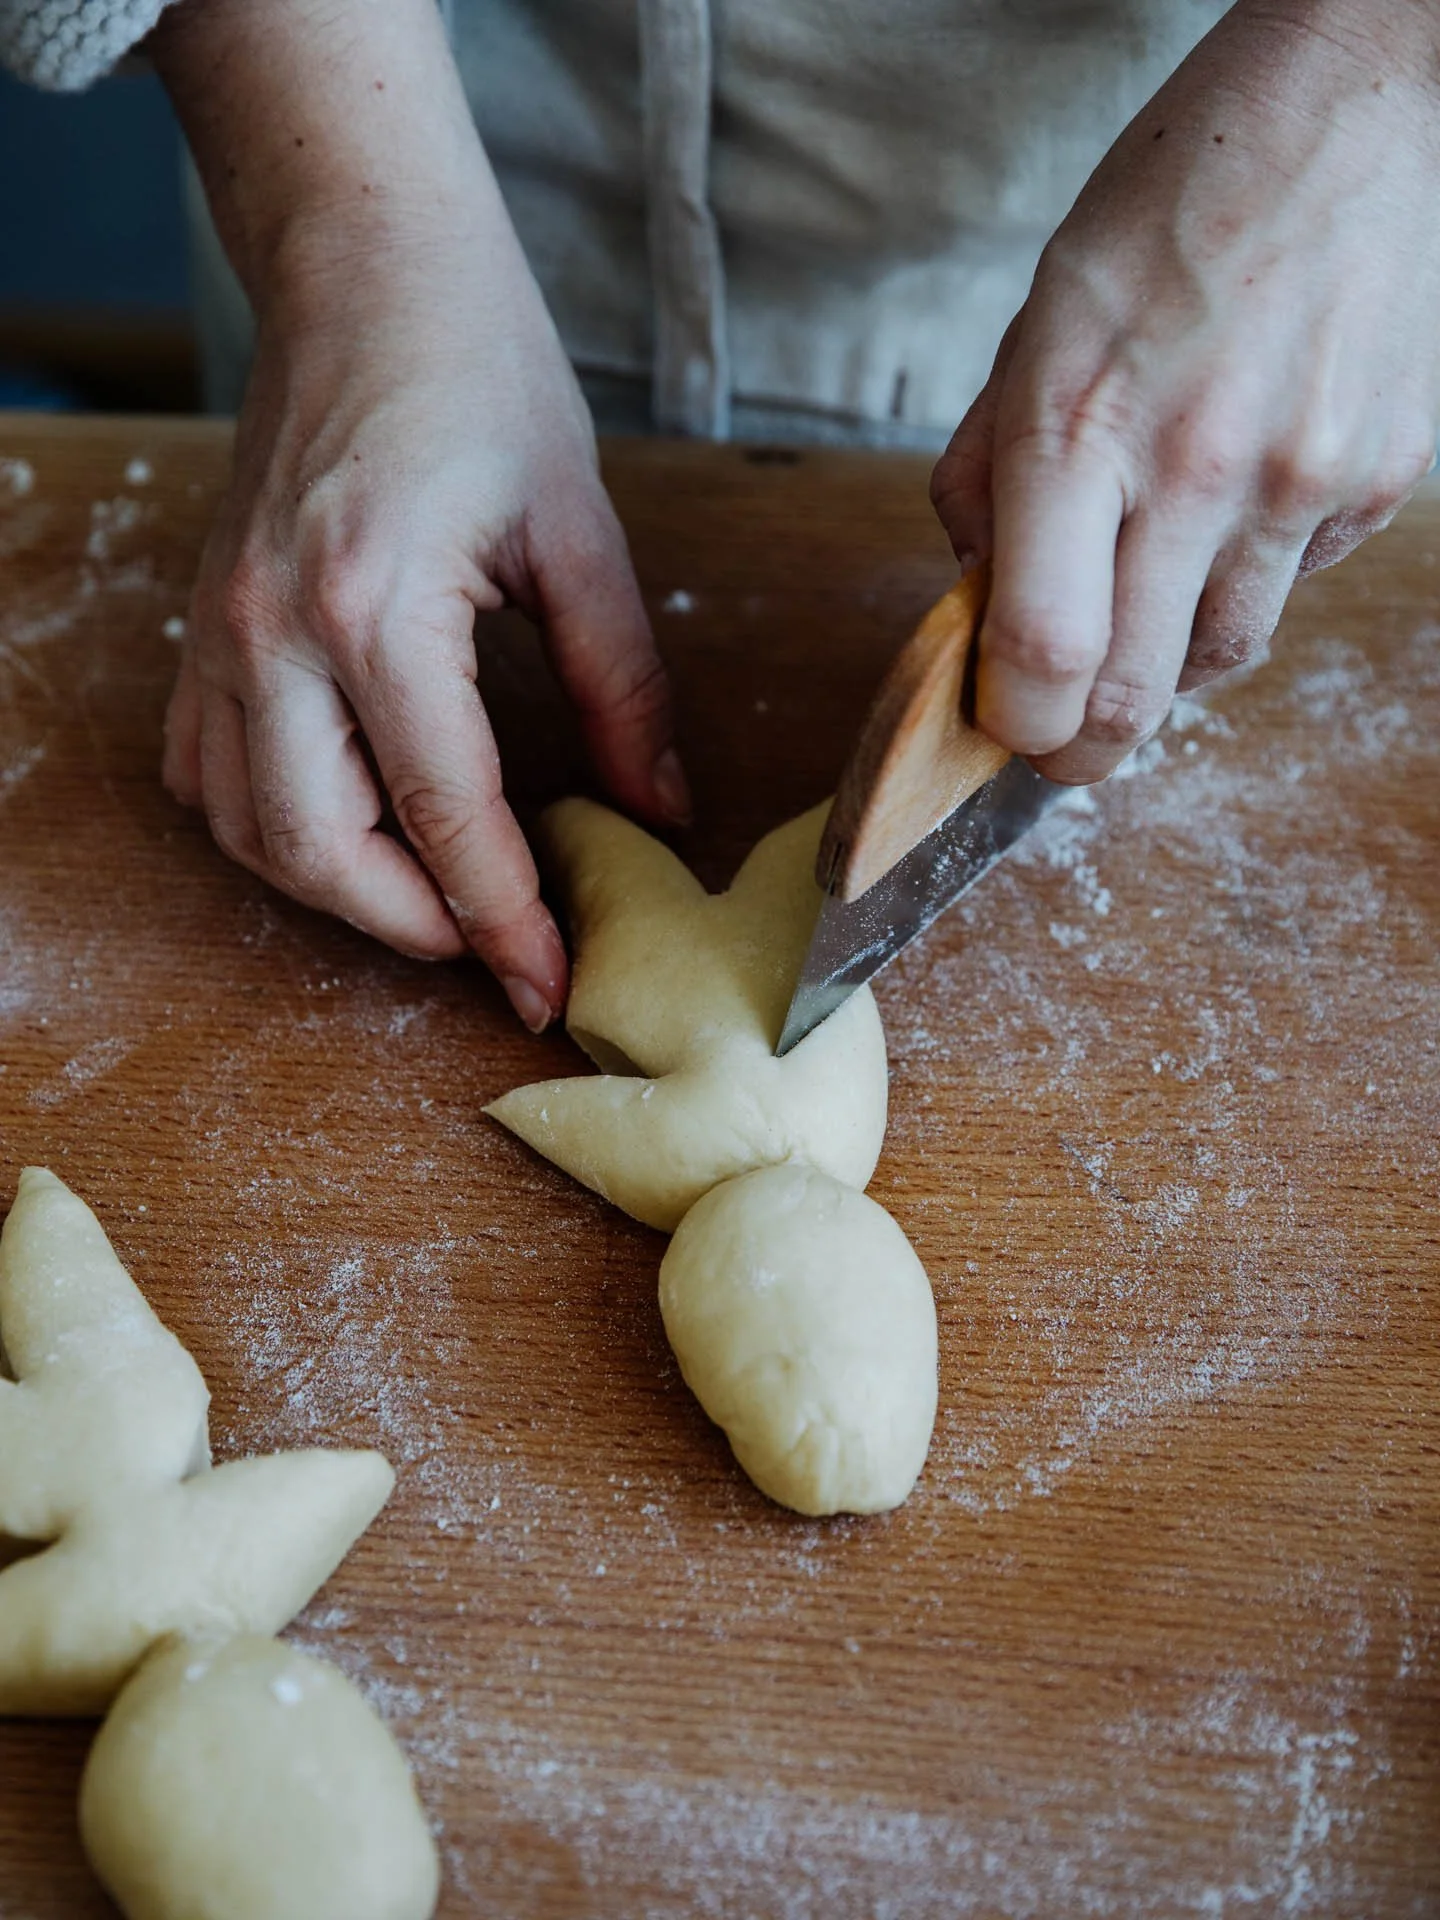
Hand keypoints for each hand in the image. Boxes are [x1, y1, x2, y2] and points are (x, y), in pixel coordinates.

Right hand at [152, 0, 686, 1029]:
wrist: (361, 267)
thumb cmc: (479, 372)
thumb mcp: (579, 533)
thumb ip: (622, 688)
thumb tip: (659, 811)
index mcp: (377, 604)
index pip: (444, 814)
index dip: (504, 920)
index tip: (548, 988)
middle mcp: (274, 631)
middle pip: (321, 852)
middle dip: (414, 927)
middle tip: (496, 945)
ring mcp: (220, 629)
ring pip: (251, 830)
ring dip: (344, 889)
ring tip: (437, 893)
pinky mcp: (203, 623)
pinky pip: (209, 773)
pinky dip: (276, 827)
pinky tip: (352, 821)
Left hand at [931, 0, 1439, 782]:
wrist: (1354, 108)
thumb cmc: (1173, 209)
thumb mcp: (1035, 326)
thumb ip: (985, 474)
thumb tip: (973, 594)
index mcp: (1080, 425)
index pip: (1043, 649)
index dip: (1014, 724)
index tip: (998, 727)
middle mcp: (1196, 468)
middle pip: (1130, 698)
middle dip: (1078, 748)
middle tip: (1058, 743)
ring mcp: (1299, 481)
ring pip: (1217, 662)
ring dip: (1163, 671)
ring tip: (1141, 610)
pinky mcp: (1373, 482)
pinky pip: (1292, 590)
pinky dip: (1244, 583)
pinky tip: (1232, 512)